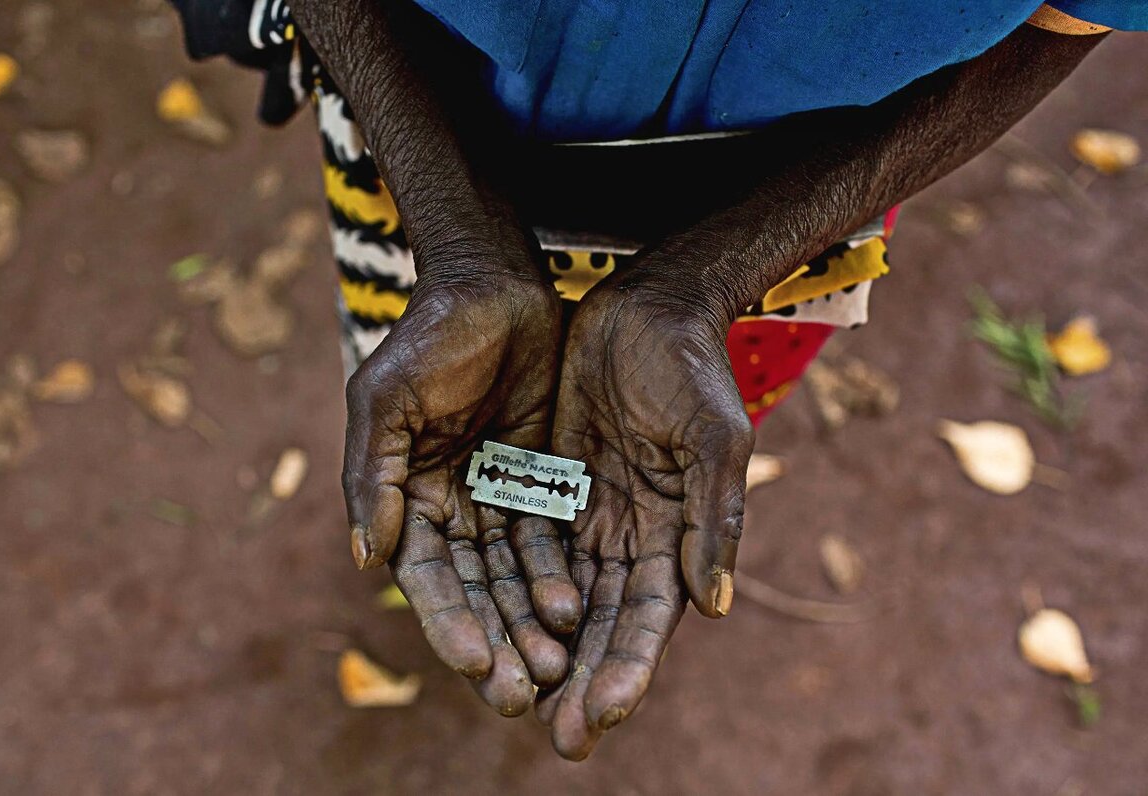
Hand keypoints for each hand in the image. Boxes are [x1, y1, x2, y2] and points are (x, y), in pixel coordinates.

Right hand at [344, 265, 580, 715]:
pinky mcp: (544, 482)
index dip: (447, 622)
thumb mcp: (386, 398)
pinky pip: (553, 541)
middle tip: (519, 694)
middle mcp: (451, 508)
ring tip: (555, 667)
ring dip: (529, 623)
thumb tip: (366, 559)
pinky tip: (577, 611)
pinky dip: (560, 578)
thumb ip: (372, 476)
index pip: (427, 576)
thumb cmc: (430, 336)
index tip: (474, 664)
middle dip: (493, 641)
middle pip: (473, 591)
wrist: (495, 285)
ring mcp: (499, 498)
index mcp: (405, 497)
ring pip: (515, 577)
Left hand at [543, 283, 754, 758]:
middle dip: (582, 680)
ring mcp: (588, 515)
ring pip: (559, 597)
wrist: (647, 309)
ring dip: (541, 649)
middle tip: (557, 739)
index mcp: (676, 535)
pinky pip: (526, 548)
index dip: (627, 668)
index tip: (599, 715)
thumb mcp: (713, 438)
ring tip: (514, 701)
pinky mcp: (550, 486)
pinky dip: (512, 590)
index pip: (649, 618)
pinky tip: (490, 628)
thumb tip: (715, 608)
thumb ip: (715, 519)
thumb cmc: (692, 370)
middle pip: (602, 624)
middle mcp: (630, 537)